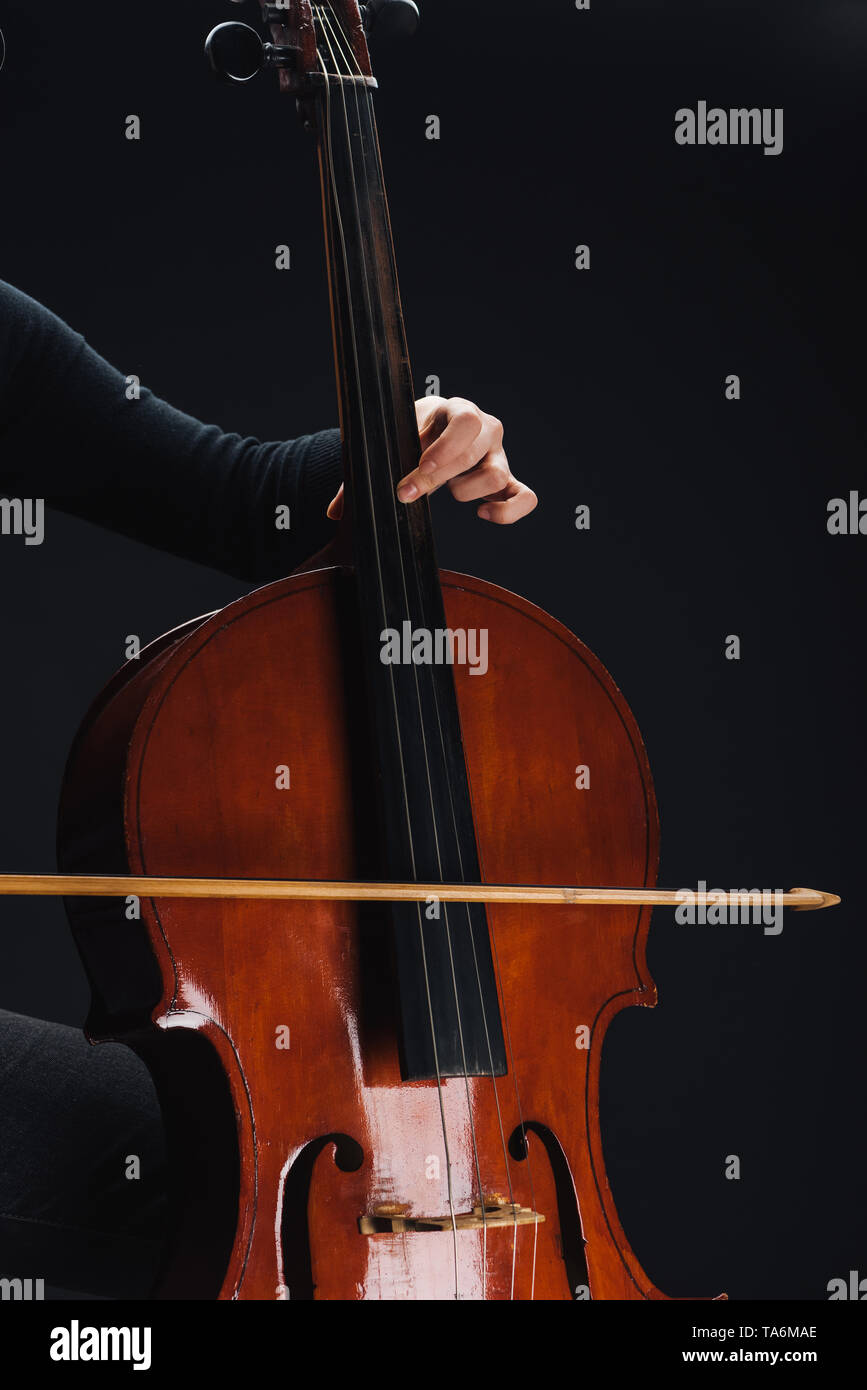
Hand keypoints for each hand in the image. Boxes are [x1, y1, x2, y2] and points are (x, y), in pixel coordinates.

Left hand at [326, 396, 537, 523]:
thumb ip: (361, 477)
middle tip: (410, 492)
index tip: (413, 476)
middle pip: (476, 447)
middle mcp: (482, 427)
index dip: (439, 452)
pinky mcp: (506, 480)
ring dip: (467, 491)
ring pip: (497, 474)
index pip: (461, 423)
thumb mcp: (387, 447)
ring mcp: (497, 454)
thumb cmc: (408, 439)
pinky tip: (483, 515)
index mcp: (452, 410)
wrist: (428, 436)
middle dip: (440, 475)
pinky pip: (525, 496)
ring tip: (448, 493)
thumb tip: (335, 513)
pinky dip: (510, 509)